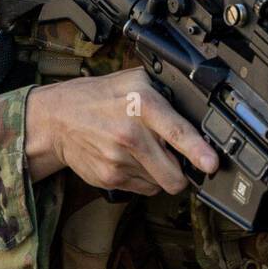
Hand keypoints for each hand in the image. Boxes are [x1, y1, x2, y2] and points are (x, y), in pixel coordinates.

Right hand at [24, 68, 219, 192]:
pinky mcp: (109, 179)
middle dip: (184, 172)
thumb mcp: (134, 80)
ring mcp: (118, 161)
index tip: (211, 164)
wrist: (56, 120)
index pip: (176, 131)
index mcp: (141, 105)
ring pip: (161, 183)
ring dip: (161, 172)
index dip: (197, 151)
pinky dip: (145, 178)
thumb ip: (165, 92)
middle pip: (173, 173)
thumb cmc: (99, 97)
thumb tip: (198, 109)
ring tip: (144, 151)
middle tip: (181, 160)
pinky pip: (144, 189)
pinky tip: (131, 159)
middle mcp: (130, 135)